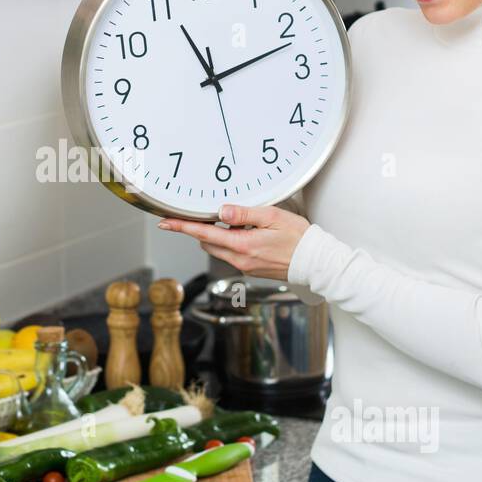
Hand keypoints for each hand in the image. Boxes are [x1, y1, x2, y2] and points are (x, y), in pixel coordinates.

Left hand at [157, 203, 311, 280]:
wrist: (316, 263)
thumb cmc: (299, 239)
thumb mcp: (272, 217)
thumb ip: (244, 214)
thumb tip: (221, 211)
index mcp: (242, 245)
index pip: (203, 234)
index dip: (182, 227)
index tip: (165, 223)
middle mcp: (239, 259)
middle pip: (207, 242)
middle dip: (203, 229)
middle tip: (212, 214)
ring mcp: (244, 267)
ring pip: (218, 248)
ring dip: (219, 236)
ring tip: (241, 223)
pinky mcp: (250, 270)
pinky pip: (231, 254)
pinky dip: (231, 242)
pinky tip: (249, 234)